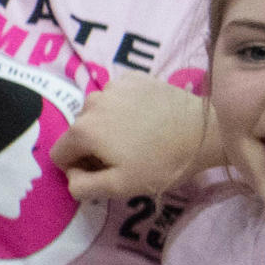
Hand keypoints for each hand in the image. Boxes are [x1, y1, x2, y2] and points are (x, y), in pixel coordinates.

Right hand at [56, 73, 211, 204]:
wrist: (204, 131)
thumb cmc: (161, 163)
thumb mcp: (120, 187)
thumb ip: (83, 187)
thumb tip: (71, 178)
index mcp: (82, 130)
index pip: (59, 154)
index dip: (78, 168)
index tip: (104, 172)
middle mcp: (90, 102)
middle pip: (78, 131)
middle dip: (93, 145)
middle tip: (124, 156)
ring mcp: (112, 86)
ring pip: (97, 112)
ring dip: (108, 125)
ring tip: (137, 136)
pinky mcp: (133, 78)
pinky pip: (116, 96)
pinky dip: (123, 108)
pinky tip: (146, 118)